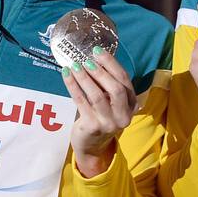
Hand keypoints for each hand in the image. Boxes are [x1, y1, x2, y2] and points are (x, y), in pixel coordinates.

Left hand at [62, 46, 135, 178]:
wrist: (91, 145)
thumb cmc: (100, 116)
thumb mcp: (110, 101)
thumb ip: (106, 84)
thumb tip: (92, 57)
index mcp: (131, 105)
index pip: (125, 81)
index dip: (111, 64)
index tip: (97, 51)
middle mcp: (123, 115)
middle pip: (116, 89)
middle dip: (101, 72)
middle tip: (86, 60)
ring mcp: (109, 123)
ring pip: (98, 96)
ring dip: (85, 78)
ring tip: (74, 65)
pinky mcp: (93, 126)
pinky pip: (82, 102)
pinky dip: (73, 86)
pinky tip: (66, 75)